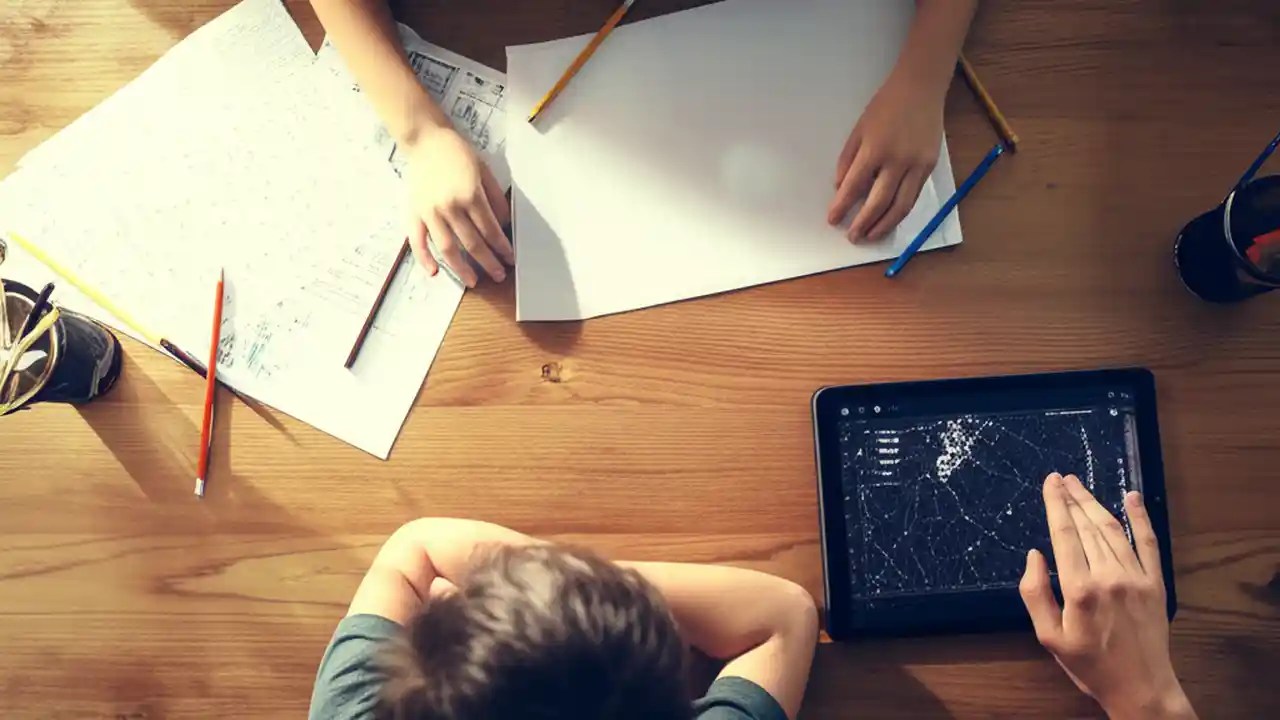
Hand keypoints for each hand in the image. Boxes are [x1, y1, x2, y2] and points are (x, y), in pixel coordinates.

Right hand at [402, 127, 511, 287]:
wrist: (426, 140)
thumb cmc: (457, 154)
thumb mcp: (484, 171)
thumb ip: (496, 199)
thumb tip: (505, 225)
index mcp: (470, 195)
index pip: (491, 231)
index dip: (502, 248)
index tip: (510, 259)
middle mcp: (450, 207)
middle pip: (473, 244)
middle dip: (488, 262)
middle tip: (499, 275)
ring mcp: (430, 212)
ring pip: (448, 248)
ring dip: (462, 268)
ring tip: (473, 281)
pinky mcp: (414, 213)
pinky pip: (418, 241)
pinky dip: (425, 259)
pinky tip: (434, 273)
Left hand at [828, 71, 942, 240]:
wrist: (921, 88)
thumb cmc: (885, 106)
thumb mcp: (859, 129)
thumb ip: (848, 160)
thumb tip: (841, 187)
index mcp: (874, 149)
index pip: (854, 186)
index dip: (842, 206)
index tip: (833, 219)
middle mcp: (897, 160)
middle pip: (878, 202)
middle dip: (863, 223)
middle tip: (852, 236)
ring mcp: (917, 165)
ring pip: (900, 206)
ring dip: (884, 226)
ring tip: (871, 236)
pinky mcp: (930, 167)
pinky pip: (914, 197)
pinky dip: (901, 212)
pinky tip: (890, 220)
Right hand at [1020, 473, 1195, 719]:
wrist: (1140, 687)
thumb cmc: (1089, 665)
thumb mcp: (1048, 636)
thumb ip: (1035, 594)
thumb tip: (1034, 555)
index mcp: (1079, 588)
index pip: (1063, 534)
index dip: (1055, 504)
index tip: (1049, 482)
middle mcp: (1109, 576)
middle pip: (1087, 526)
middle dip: (1073, 498)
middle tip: (1061, 478)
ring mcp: (1136, 577)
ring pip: (1113, 530)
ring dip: (1096, 504)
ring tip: (1080, 486)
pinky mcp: (1155, 583)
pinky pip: (1148, 543)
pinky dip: (1141, 518)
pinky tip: (1132, 498)